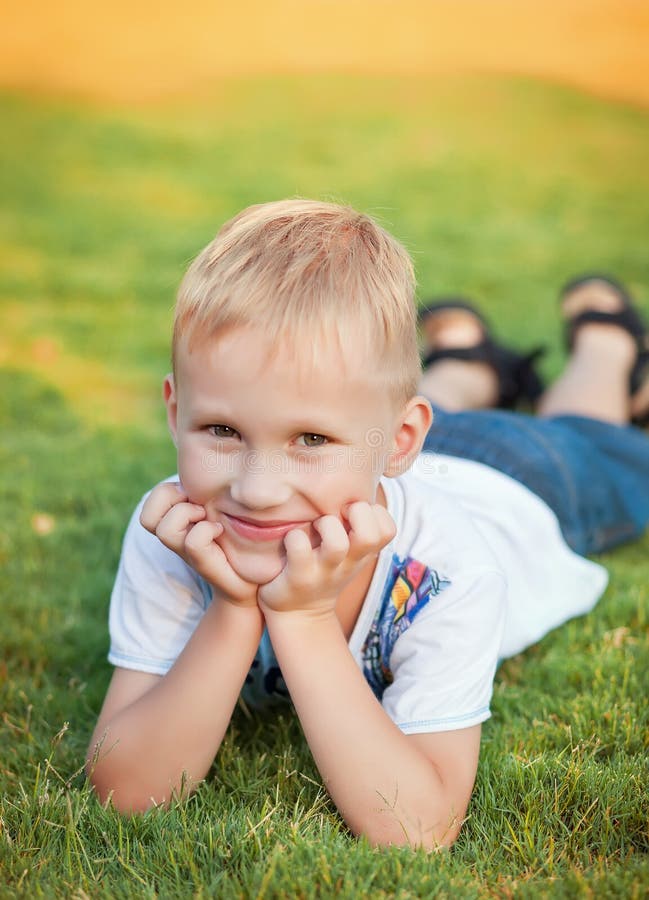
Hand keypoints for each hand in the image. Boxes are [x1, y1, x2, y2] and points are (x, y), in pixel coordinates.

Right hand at [139, 482, 258, 606]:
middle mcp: (177, 536)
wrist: (255, 577)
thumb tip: (196, 453)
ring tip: (207, 518)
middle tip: (198, 506)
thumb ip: (211, 482)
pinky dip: (205, 531)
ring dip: (186, 515)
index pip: (153, 499)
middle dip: (171, 502)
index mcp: (179, 519)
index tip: (193, 493)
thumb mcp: (224, 502)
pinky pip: (192, 541)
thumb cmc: (240, 537)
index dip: (168, 491)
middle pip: (147, 516)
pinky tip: (219, 530)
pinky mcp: (203, 564)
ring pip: (163, 529)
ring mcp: (187, 552)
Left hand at [258, 501, 395, 618]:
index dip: (374, 512)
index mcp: (362, 553)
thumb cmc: (324, 569)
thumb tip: (355, 480)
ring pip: (337, 544)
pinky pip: (299, 548)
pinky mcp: (297, 578)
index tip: (353, 512)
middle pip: (371, 534)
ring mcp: (323, 571)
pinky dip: (294, 538)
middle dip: (356, 513)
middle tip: (338, 514)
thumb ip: (356, 524)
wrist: (299, 614)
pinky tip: (291, 539)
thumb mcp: (349, 552)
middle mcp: (348, 562)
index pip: (388, 528)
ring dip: (325, 525)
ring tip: (315, 526)